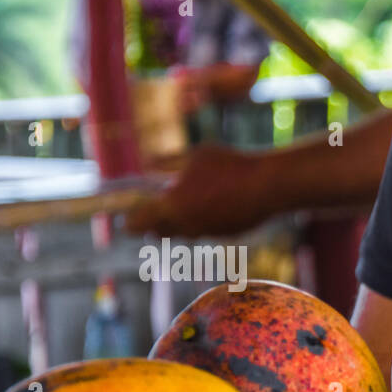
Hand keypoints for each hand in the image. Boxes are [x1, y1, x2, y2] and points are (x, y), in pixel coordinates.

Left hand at [126, 144, 276, 237]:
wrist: (267, 187)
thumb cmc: (229, 167)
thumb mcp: (194, 156)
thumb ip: (169, 163)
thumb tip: (149, 163)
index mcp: (172, 206)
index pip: (140, 223)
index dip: (131, 223)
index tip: (125, 223)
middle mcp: (187, 225)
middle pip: (160, 232)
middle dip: (153, 226)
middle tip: (149, 220)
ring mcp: (207, 232)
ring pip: (184, 233)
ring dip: (177, 225)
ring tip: (178, 212)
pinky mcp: (226, 235)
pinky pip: (206, 230)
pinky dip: (202, 222)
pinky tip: (211, 207)